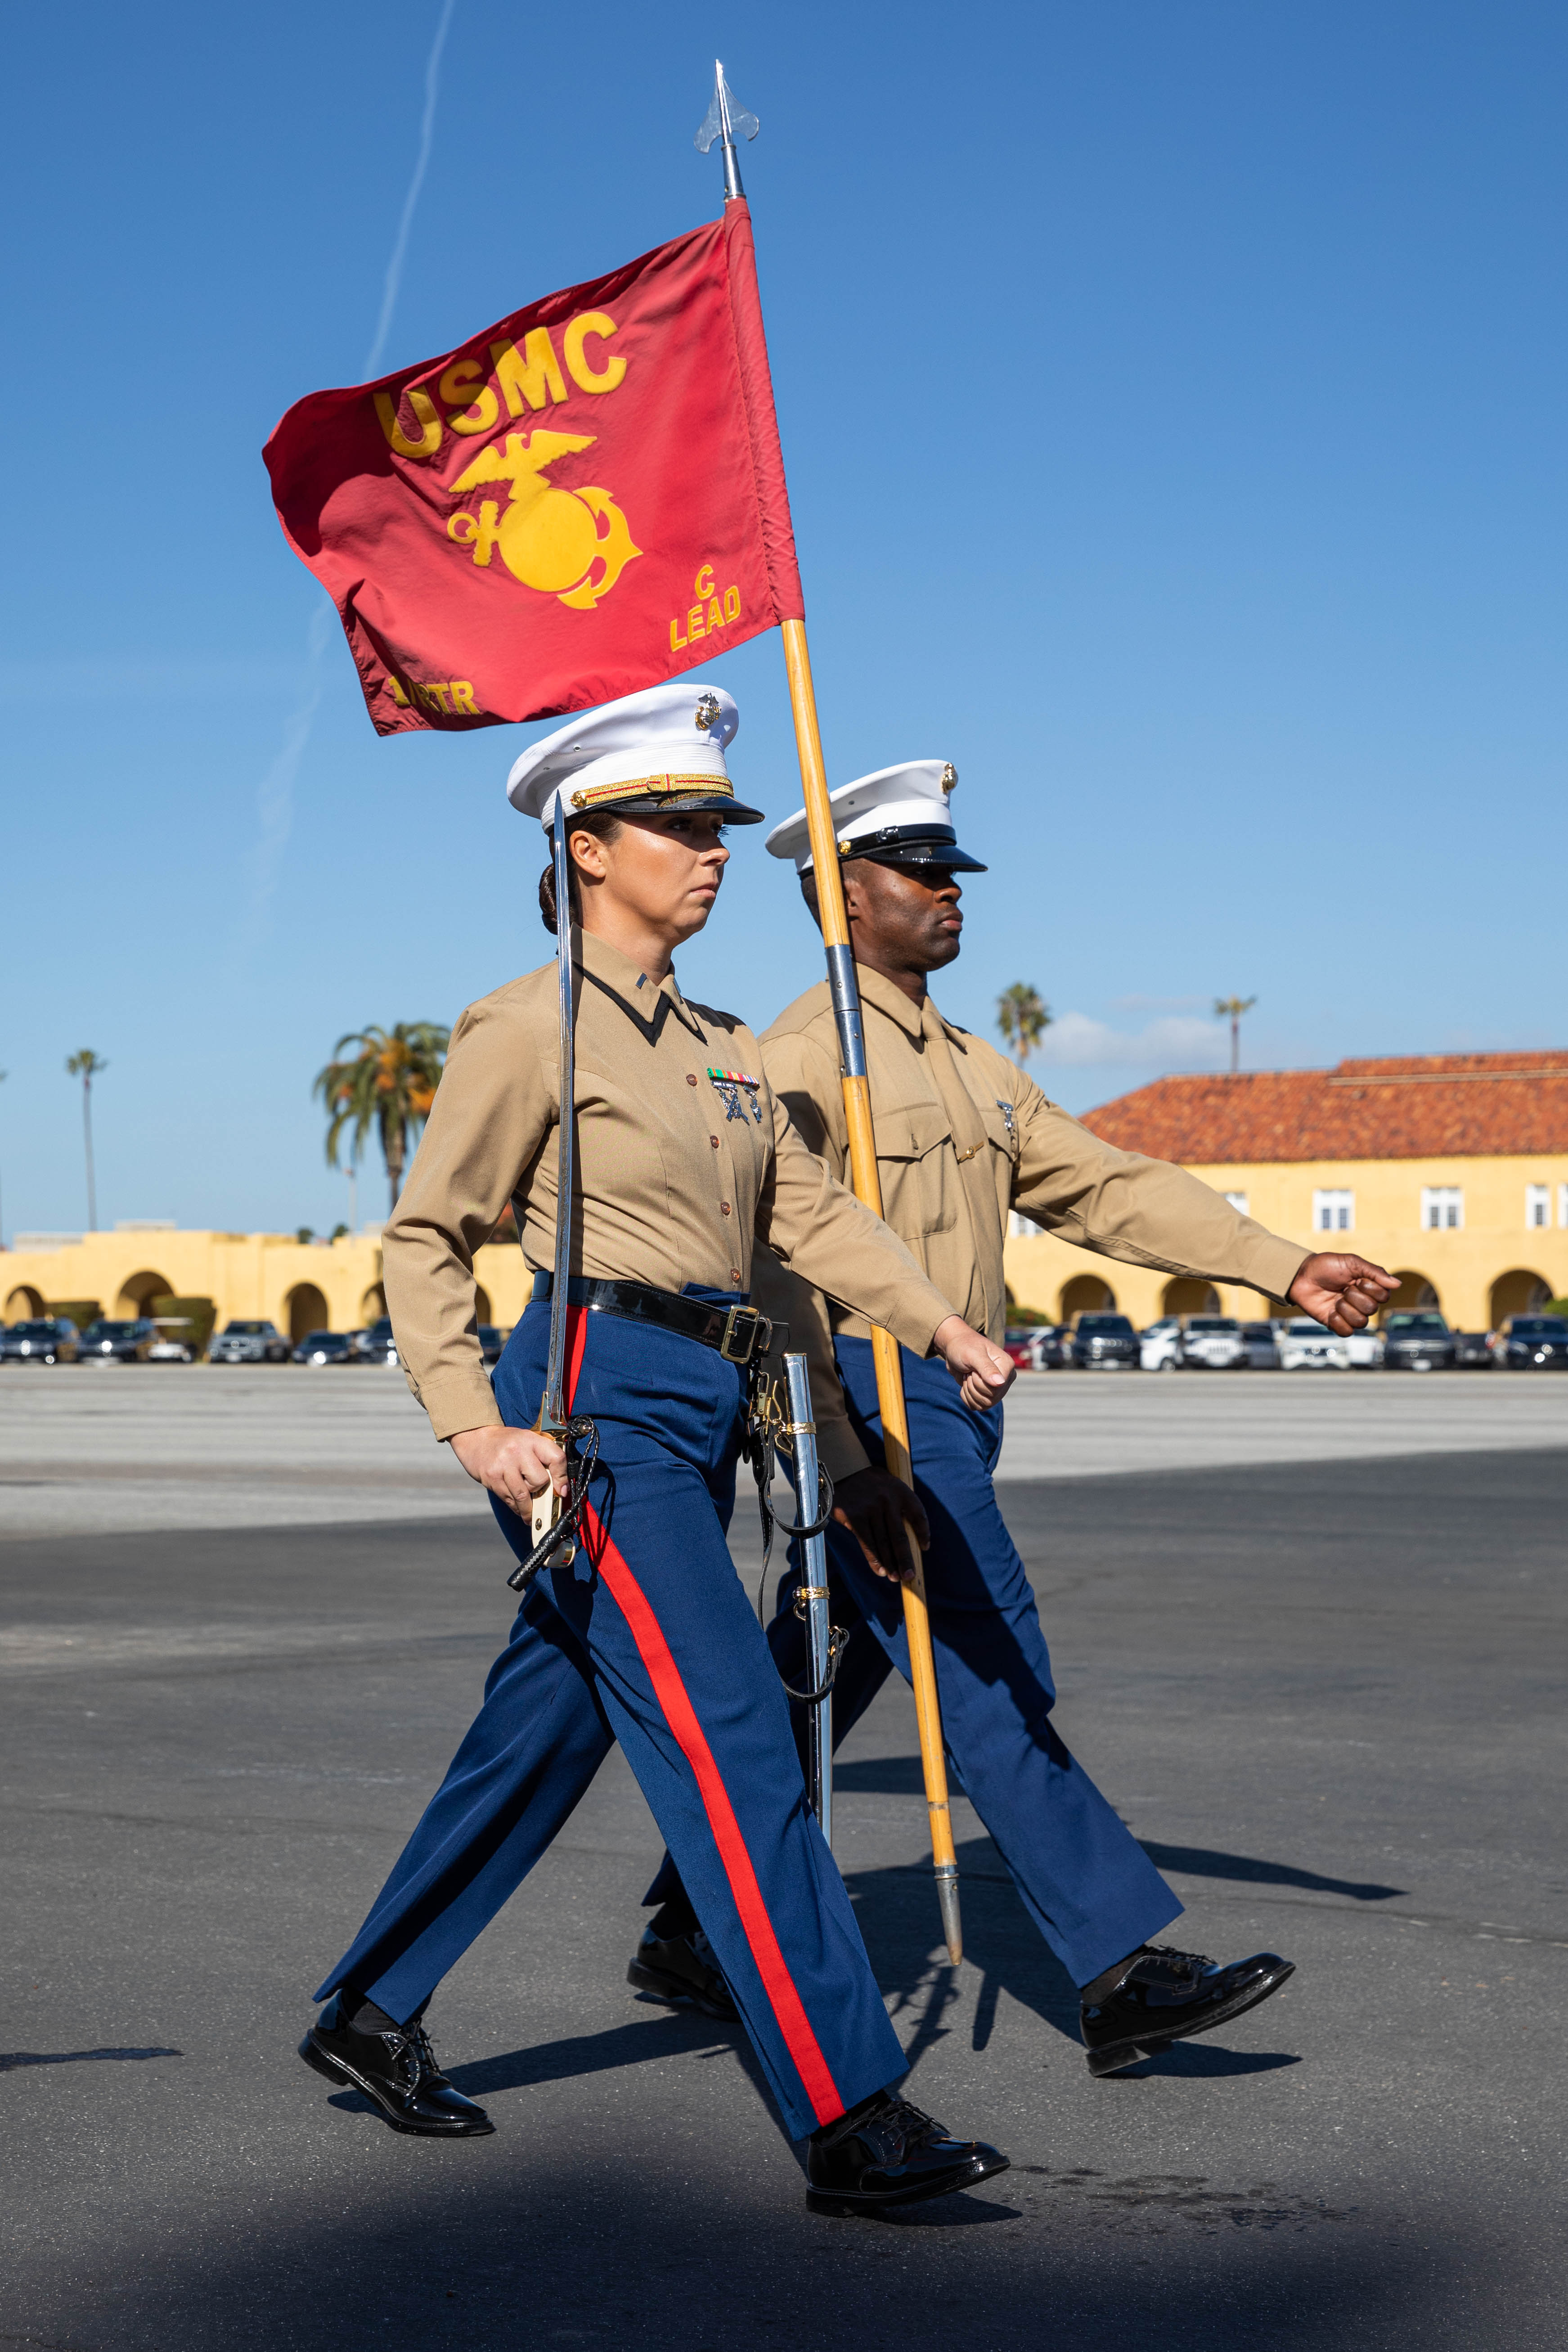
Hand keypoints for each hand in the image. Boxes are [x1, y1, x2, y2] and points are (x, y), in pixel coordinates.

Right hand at [449, 1423, 566, 1517]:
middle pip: (539, 1481)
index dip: (562, 1477)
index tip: (561, 1490)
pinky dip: (516, 1507)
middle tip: (538, 1492)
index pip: (556, 1458)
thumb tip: (560, 1487)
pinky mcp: (491, 1479)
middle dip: (540, 1490)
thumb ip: (545, 1457)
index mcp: (531, 1440)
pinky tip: (518, 1507)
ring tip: (531, 1513)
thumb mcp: (529, 1440)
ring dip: (529, 1508)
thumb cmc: (507, 1442)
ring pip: (523, 1496)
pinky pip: (508, 1500)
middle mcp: (517, 1452)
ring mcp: (502, 1466)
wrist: (476, 1438)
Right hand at [831, 1466, 930, 1583]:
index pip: (918, 1515)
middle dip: (906, 1559)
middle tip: (910, 1576)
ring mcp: (870, 1508)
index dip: (923, 1533)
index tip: (925, 1548)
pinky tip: (880, 1571)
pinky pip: (867, 1543)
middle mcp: (887, 1499)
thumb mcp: (890, 1485)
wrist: (843, 1471)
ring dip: (890, 1564)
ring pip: (883, 1543)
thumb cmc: (871, 1484)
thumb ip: (900, 1505)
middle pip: (900, 1536)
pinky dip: (874, 1560)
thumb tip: (912, 1538)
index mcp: (901, 1490)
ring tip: (895, 1578)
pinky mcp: (854, 1516)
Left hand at [933, 1314, 1014, 1409]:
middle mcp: (1005, 1378)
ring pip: (984, 1405)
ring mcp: (997, 1388)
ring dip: (969, 1391)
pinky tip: (966, 1383)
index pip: (995, 1389)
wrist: (954, 1348)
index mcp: (1007, 1366)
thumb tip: (1000, 1383)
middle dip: (972, 1386)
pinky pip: (978, 1407)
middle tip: (970, 1371)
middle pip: (989, 1398)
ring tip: (968, 1375)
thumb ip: (986, 1368)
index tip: (973, 1368)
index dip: (979, 1382)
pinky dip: (967, 1397)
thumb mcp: (973, 1355)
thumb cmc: (964, 1346)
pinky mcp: (987, 1394)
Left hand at [1288, 1252, 1398, 1333]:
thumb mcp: (1352, 1263)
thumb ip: (1375, 1272)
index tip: (1356, 1279)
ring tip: (1335, 1300)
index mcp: (1369, 1287)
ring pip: (1361, 1322)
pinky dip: (1338, 1322)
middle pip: (1372, 1310)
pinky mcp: (1336, 1323)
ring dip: (1345, 1309)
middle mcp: (1362, 1302)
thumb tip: (1398, 1284)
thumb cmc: (1326, 1266)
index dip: (1370, 1289)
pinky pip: (1347, 1332)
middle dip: (1355, 1297)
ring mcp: (1349, 1314)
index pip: (1383, 1297)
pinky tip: (1331, 1312)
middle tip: (1342, 1288)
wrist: (1301, 1276)